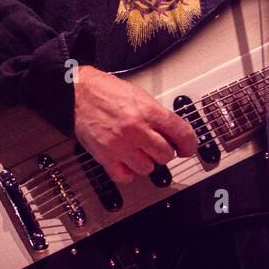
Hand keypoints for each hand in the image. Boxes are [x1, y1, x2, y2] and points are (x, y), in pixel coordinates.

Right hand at [72, 66, 198, 183]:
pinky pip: (125, 176)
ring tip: (139, 152)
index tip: (188, 149)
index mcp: (148, 111)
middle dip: (165, 152)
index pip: (182, 133)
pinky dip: (128, 173)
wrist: (78, 93)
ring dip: (146, 163)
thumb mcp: (140, 96)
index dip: (190, 144)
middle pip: (165, 155)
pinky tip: (126, 162)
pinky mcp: (105, 156)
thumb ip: (157, 115)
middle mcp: (136, 129)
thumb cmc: (107, 92)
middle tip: (160, 148)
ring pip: (147, 168)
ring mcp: (120, 145)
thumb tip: (174, 133)